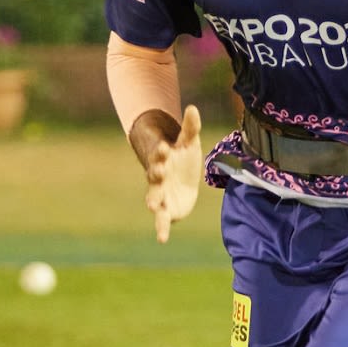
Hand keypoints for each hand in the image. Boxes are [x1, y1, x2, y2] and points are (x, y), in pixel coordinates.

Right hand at [142, 105, 202, 242]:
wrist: (177, 173)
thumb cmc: (181, 154)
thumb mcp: (188, 141)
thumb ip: (190, 127)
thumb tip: (193, 107)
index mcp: (163, 158)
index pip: (160, 153)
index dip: (162, 151)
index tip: (165, 147)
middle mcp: (158, 176)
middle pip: (154, 175)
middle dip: (156, 173)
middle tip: (159, 172)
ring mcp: (160, 193)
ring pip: (154, 198)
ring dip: (154, 202)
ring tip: (154, 207)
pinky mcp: (167, 209)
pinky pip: (162, 219)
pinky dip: (161, 228)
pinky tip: (162, 239)